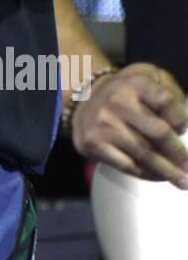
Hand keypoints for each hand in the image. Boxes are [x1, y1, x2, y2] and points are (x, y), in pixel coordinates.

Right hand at [71, 62, 187, 187]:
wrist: (82, 98)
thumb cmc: (126, 92)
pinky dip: (147, 175)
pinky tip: (158, 177)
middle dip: (179, 154)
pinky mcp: (93, 143)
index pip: (166, 102)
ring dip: (167, 171)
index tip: (183, 130)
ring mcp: (104, 124)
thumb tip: (180, 128)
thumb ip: (170, 92)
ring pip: (145, 154)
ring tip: (182, 181)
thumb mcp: (147, 77)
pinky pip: (127, 165)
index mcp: (135, 83)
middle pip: (159, 133)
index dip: (181, 119)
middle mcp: (118, 101)